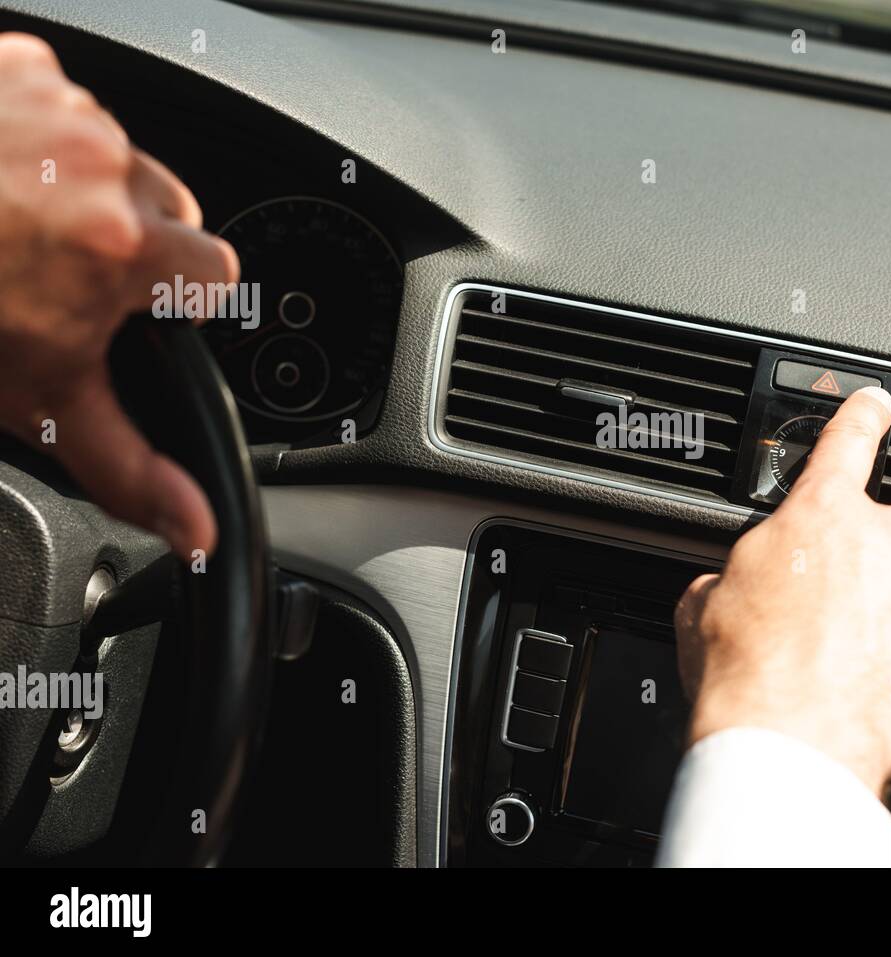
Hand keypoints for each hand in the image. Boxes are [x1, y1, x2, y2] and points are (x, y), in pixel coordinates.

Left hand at [0, 33, 237, 554]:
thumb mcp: (38, 400)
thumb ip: (128, 466)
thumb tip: (197, 528)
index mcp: (127, 245)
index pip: (214, 272)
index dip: (172, 297)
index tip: (124, 309)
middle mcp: (106, 162)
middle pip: (169, 210)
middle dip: (128, 240)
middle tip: (56, 273)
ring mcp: (60, 105)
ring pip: (115, 155)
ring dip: (81, 186)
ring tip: (12, 223)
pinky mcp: (16, 64)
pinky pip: (60, 103)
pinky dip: (34, 133)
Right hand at [674, 387, 890, 794]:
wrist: (790, 745)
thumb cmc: (746, 673)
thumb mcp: (706, 600)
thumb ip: (736, 569)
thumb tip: (735, 583)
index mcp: (822, 514)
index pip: (847, 443)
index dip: (861, 417)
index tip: (877, 403)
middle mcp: (888, 538)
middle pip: (880, 539)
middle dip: (856, 573)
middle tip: (820, 624)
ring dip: (889, 619)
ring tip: (846, 668)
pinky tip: (881, 688)